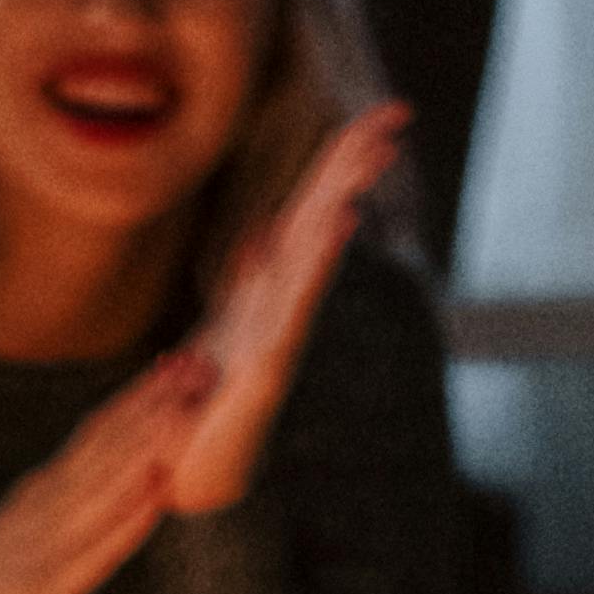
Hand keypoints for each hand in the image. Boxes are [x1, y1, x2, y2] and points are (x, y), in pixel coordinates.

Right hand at [0, 348, 215, 593]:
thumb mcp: (23, 520)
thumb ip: (62, 495)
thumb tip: (103, 469)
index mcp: (45, 488)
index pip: (99, 431)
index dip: (141, 396)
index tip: (179, 361)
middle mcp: (49, 505)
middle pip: (108, 446)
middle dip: (156, 405)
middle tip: (200, 365)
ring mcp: (49, 544)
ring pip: (107, 487)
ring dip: (149, 448)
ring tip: (187, 412)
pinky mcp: (47, 588)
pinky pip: (95, 551)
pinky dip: (127, 521)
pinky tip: (157, 497)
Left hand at [163, 100, 407, 514]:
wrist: (195, 482)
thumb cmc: (206, 415)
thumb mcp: (218, 329)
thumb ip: (245, 282)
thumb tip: (261, 233)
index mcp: (271, 292)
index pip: (311, 211)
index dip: (340, 162)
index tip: (378, 119)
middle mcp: (283, 307)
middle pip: (324, 216)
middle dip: (356, 161)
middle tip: (397, 112)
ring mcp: (280, 333)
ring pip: (318, 250)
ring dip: (345, 194)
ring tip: (376, 148)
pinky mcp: (269, 365)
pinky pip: (295, 302)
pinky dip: (317, 260)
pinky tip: (340, 222)